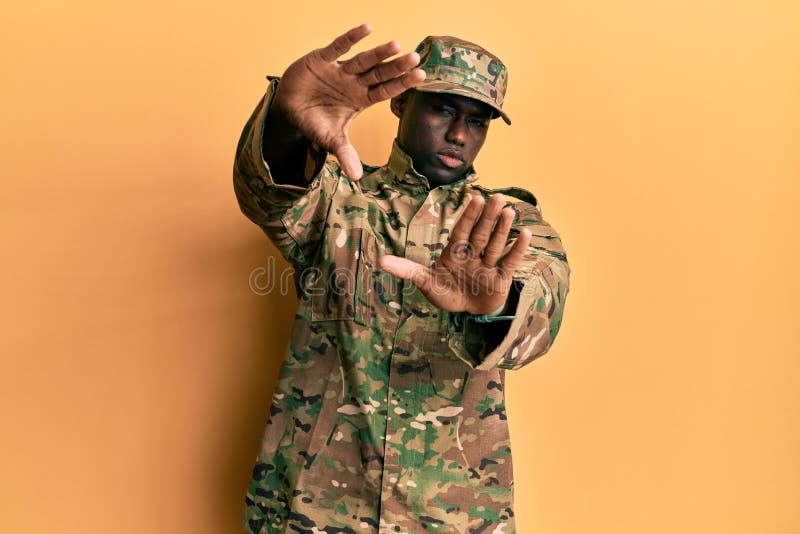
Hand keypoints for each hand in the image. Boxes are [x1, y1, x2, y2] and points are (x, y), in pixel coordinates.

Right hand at [272, 24, 425, 179]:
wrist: (288, 109)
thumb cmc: (314, 121)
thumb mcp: (330, 140)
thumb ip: (345, 154)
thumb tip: (357, 177)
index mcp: (360, 99)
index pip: (385, 91)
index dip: (402, 84)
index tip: (421, 76)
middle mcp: (354, 82)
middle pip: (379, 73)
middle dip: (396, 67)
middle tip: (415, 58)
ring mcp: (339, 70)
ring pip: (363, 60)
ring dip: (378, 53)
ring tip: (397, 45)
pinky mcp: (322, 59)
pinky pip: (338, 47)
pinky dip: (351, 38)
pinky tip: (367, 29)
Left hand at [379, 194, 531, 314]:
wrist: (466, 311)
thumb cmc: (446, 292)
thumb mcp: (425, 282)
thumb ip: (406, 270)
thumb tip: (378, 260)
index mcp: (454, 252)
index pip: (462, 231)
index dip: (469, 216)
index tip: (476, 198)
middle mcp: (472, 255)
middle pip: (481, 234)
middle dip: (488, 217)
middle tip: (497, 197)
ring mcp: (487, 265)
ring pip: (495, 244)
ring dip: (502, 229)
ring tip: (510, 210)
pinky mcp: (500, 279)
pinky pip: (509, 262)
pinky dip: (516, 249)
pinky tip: (524, 233)